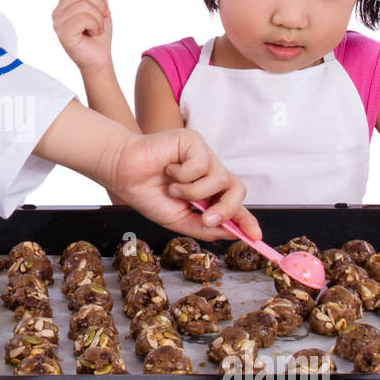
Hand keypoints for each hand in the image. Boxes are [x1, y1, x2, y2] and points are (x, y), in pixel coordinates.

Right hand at [52, 0, 112, 74]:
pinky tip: (94, 33)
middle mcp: (58, 12)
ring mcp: (58, 23)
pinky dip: (95, 25)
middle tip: (105, 16)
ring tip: (97, 28)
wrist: (100, 59)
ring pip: (83, 4)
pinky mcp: (63, 34)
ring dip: (98, 17)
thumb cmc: (99, 35)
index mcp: (65, 3)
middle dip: (99, 2)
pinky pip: (83, 18)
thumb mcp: (101, 8)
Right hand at [108, 128, 261, 241]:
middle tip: (207, 219)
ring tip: (173, 189)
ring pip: (220, 179)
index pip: (234, 204)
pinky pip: (201, 164)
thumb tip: (230, 232)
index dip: (246, 220)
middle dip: (226, 209)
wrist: (123, 173)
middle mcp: (209, 172)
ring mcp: (204, 156)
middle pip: (237, 189)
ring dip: (194, 192)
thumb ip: (203, 228)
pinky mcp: (195, 142)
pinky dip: (183, 175)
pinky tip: (168, 170)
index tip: (256, 237)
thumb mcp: (178, 220)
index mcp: (208, 192)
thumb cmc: (147, 193)